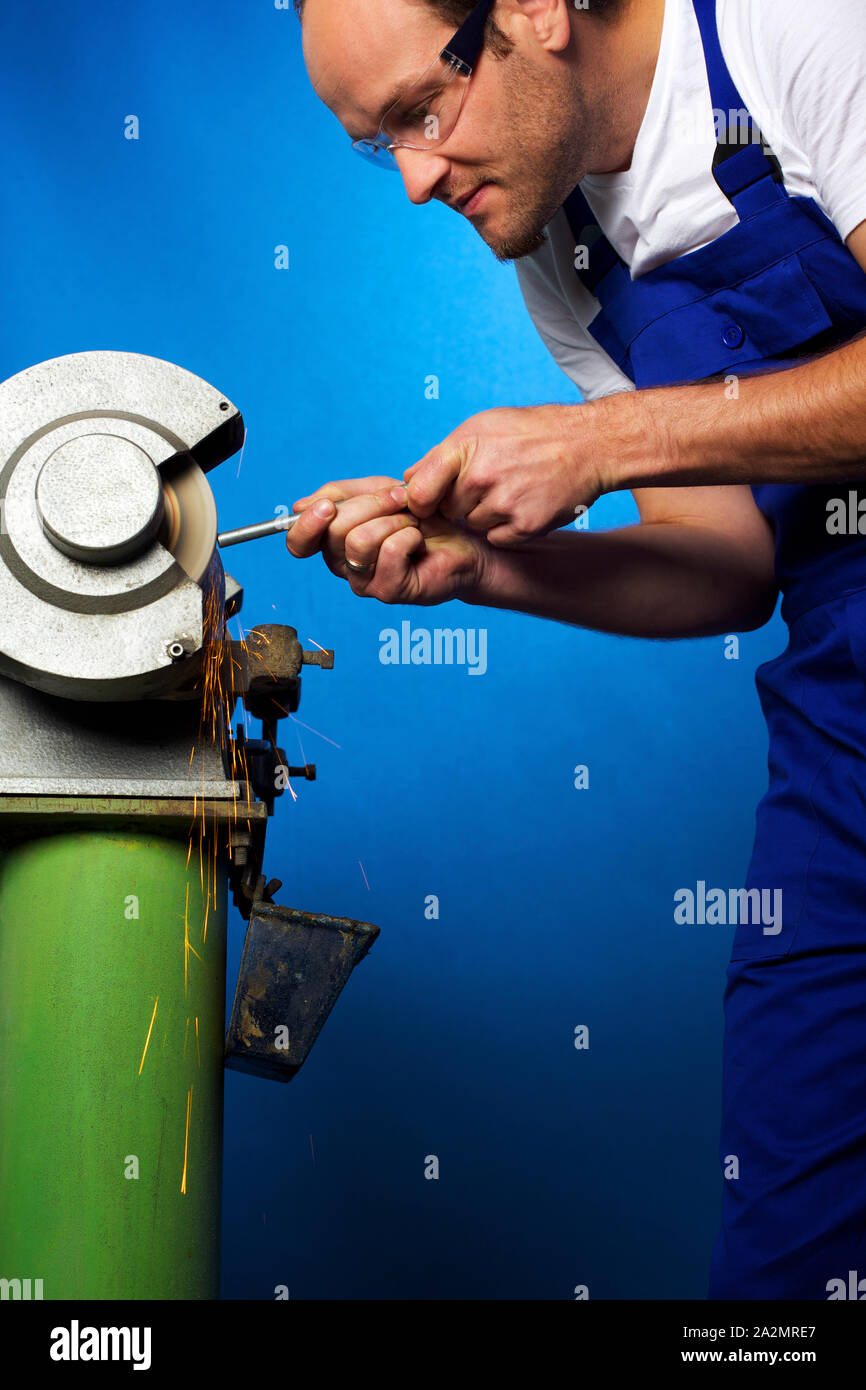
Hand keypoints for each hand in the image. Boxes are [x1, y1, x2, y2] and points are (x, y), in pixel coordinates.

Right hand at [286, 476, 489, 605]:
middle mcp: (344, 566)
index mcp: (334, 544)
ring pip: (359, 541)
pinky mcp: (390, 591)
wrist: (462, 540)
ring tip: (413, 523)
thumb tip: (299, 506)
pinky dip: (410, 535)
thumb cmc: (421, 518)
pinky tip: (420, 541)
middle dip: (371, 504)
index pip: (299, 543)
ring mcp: (366, 583)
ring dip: (393, 520)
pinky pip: (389, 551)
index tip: (328, 506)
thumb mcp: (376, 493)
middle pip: (334, 531)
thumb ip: (339, 495)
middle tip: (400, 501)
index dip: (307, 524)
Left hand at [403, 404, 606, 545]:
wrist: (588, 445)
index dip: (420, 501)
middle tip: (488, 484)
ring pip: (473, 526)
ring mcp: (504, 504)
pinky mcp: (526, 526)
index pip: (418, 493)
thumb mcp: (482, 426)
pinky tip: (522, 504)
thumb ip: (442, 455)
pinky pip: (497, 538)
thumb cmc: (531, 432)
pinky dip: (506, 528)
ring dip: (485, 515)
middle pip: (447, 511)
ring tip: (510, 489)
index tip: (430, 500)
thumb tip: (407, 481)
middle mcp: (481, 477)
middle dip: (459, 502)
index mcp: (464, 449)